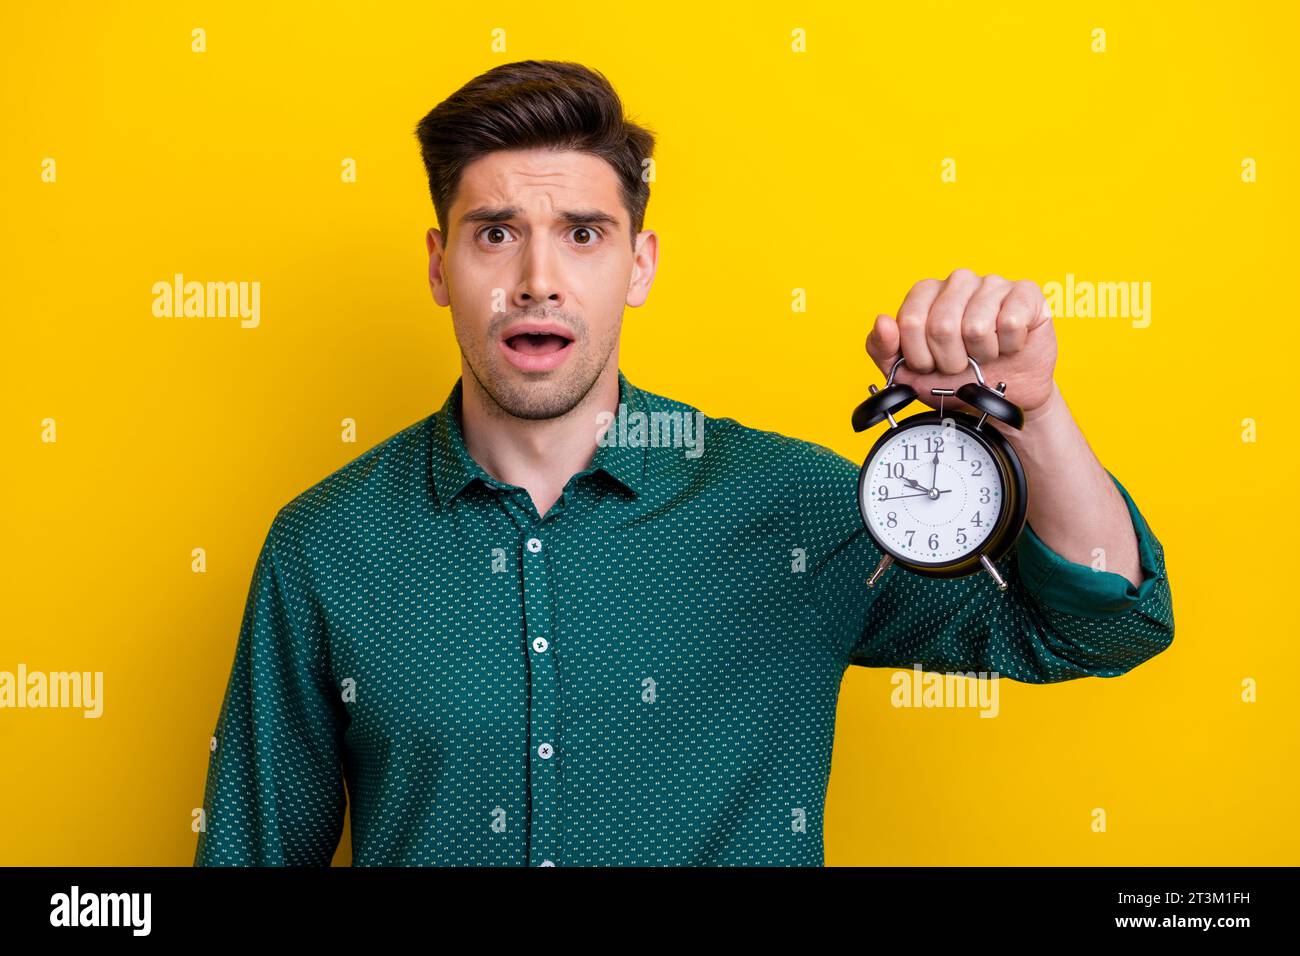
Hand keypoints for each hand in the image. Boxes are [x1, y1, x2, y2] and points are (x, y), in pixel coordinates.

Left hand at [865, 269, 1057, 421]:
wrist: (1002, 394)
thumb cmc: (956, 378)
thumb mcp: (908, 373)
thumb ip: (883, 349)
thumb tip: (883, 322)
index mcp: (926, 293)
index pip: (910, 322)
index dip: (920, 356)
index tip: (930, 365)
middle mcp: (958, 281)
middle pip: (941, 327)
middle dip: (950, 361)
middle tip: (961, 364)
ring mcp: (992, 284)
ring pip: (976, 327)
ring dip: (981, 356)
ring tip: (985, 355)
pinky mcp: (1026, 293)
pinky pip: (1011, 323)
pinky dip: (1009, 346)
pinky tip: (1008, 345)